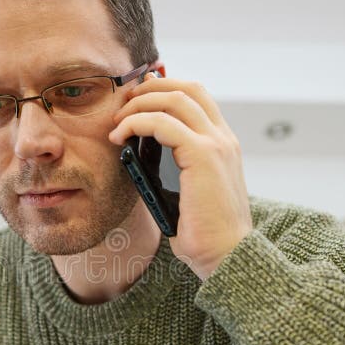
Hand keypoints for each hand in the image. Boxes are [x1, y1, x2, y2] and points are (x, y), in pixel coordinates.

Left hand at [109, 72, 252, 280]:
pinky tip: (120, 136)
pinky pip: (163, 123)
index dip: (165, 90)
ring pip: (174, 99)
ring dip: (139, 104)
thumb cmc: (205, 234)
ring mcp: (216, 144)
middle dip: (150, 88)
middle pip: (187, 88)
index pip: (197, 98)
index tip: (136, 100)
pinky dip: (137, 123)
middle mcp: (223, 139)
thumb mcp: (189, 192)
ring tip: (117, 122)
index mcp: (222, 145)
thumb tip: (142, 156)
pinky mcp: (203, 156)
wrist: (226, 256)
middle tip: (122, 103)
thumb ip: (176, 168)